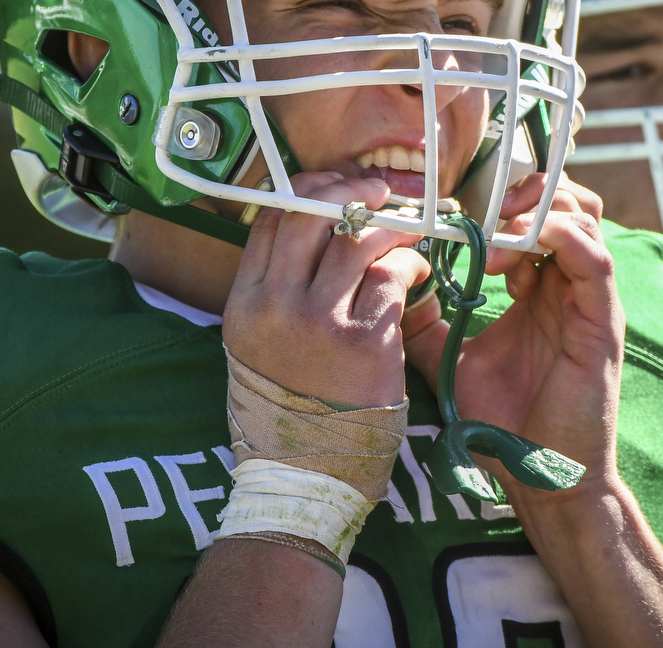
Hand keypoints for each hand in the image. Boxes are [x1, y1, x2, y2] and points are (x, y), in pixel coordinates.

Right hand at [223, 172, 430, 408]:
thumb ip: (276, 292)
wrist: (305, 476)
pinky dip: (410, 265)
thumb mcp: (256, 347)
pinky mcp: (364, 342)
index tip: (336, 187)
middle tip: (379, 191)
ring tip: (409, 231)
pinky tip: (418, 274)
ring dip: (389, 226)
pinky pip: (391, 277)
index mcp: (244, 305)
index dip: (308, 190)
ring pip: (356, 239)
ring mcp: (319, 323)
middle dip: (349, 190)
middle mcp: (275, 307)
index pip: (270, 220)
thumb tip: (314, 233)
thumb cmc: (288, 410)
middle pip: (309, 215)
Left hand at [402, 173, 625, 500]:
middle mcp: (566, 284)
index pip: (526, 214)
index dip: (491, 199)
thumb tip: (389, 282)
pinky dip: (555, 237)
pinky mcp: (603, 319)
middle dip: (514, 192)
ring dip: (531, 211)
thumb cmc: (502, 424)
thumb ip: (422, 322)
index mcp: (535, 288)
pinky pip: (593, 258)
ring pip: (578, 216)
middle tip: (472, 210)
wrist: (542, 479)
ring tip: (490, 235)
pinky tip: (509, 251)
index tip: (449, 209)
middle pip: (557, 200)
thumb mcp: (448, 360)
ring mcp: (588, 299)